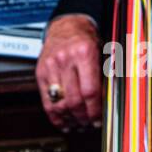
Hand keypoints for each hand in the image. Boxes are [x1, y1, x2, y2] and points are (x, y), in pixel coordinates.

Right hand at [36, 15, 102, 129]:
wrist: (66, 26)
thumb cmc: (87, 41)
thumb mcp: (102, 52)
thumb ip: (106, 75)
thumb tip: (110, 103)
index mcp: (84, 53)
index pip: (90, 90)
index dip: (95, 110)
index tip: (99, 119)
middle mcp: (65, 60)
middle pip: (74, 100)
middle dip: (84, 117)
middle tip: (90, 124)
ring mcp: (51, 67)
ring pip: (60, 103)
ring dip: (70, 119)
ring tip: (79, 125)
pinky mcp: (41, 73)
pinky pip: (46, 101)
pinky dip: (55, 116)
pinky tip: (63, 123)